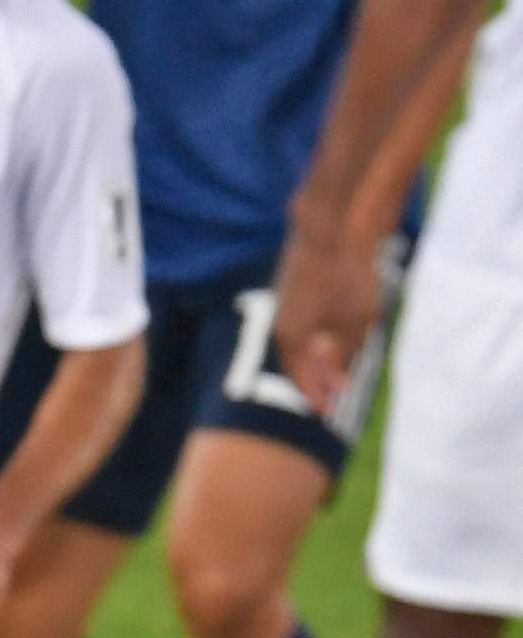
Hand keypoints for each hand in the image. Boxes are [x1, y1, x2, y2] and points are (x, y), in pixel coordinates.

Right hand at [273, 224, 386, 418]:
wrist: (336, 225)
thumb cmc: (348, 276)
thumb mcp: (355, 324)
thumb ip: (342, 357)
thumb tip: (336, 389)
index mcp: (292, 339)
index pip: (302, 378)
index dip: (317, 395)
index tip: (329, 411)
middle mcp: (283, 324)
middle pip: (298, 361)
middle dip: (315, 378)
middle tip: (334, 392)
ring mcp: (287, 303)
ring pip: (300, 340)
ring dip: (315, 355)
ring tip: (335, 364)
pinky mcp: (296, 286)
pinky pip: (304, 321)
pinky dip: (317, 333)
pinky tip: (332, 330)